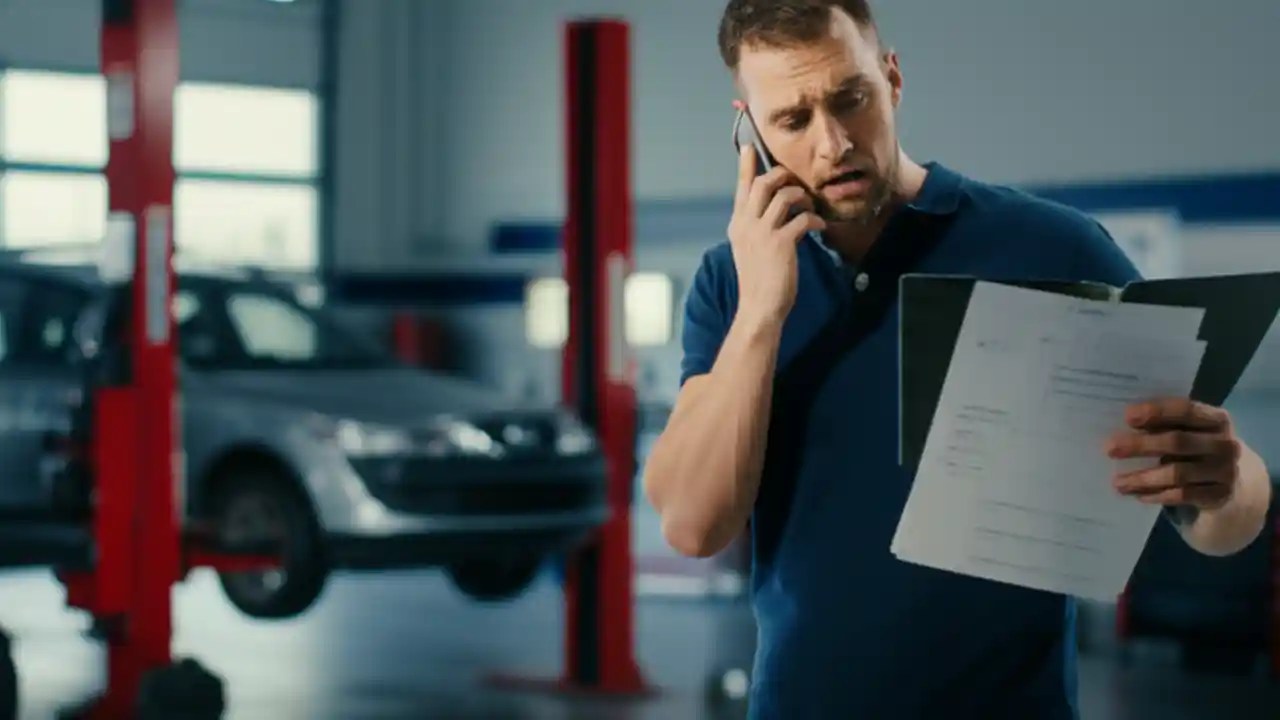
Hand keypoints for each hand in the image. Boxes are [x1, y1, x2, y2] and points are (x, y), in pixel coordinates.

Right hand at [727, 144, 825, 325]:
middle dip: (783, 176)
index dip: (746, 166)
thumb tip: (771, 210)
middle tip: (797, 182)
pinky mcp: (781, 243)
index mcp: (738, 224)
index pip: (742, 188)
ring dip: (802, 197)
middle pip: (763, 183)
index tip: (748, 147)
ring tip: (810, 206)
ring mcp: (762, 233)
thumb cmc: (758, 281)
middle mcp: (746, 224)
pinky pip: (802, 218)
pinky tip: (819, 226)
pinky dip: (814, 219)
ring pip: (784, 195)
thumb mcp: (749, 249)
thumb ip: (755, 228)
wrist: (759, 307)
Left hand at [1106, 398, 1241, 510]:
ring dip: (1143, 478)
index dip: (1157, 412)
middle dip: (1141, 445)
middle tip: (1109, 448)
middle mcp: (1225, 444)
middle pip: (1178, 442)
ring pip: (1178, 473)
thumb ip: (1166, 425)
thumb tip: (1126, 422)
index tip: (1127, 416)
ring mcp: (1225, 472)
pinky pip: (1183, 495)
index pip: (1187, 410)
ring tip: (1117, 482)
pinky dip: (1157, 495)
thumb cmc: (1202, 449)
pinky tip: (1138, 495)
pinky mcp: (1219, 496)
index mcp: (1217, 419)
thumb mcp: (1192, 432)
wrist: (1240, 484)